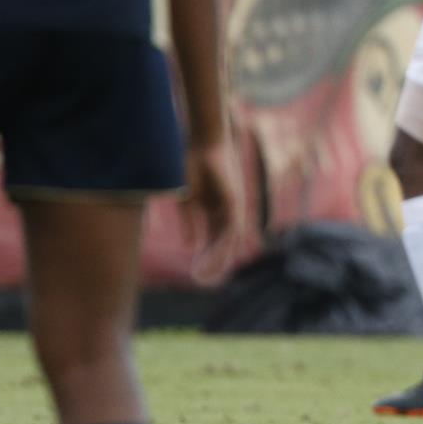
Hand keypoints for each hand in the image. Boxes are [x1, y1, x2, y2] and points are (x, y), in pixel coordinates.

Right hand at [183, 139, 240, 284]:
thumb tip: (190, 248)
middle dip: (212, 261)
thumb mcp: (187, 202)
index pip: (212, 239)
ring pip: (228, 240)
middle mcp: (225, 212)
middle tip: (201, 278)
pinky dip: (222, 245)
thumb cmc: (193, 167)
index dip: (205, 255)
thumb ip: (190, 225)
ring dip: (217, 258)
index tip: (195, 271)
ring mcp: (232, 208)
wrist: (204, 145)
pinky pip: (231, 230)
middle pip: (222, 243)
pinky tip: (212, 258)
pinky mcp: (235, 204)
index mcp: (213, 210)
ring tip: (205, 274)